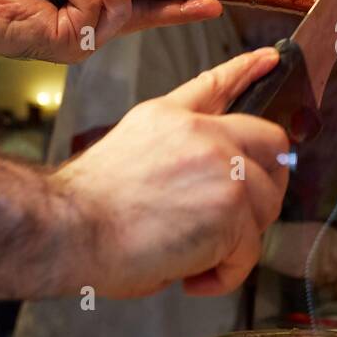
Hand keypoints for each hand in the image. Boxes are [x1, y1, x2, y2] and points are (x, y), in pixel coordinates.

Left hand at [0, 0, 222, 63]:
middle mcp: (93, 30)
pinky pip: (90, 4)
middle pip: (144, 15)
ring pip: (119, 5)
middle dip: (175, 7)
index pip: (140, 9)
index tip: (209, 3)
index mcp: (91, 9)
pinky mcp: (71, 44)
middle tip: (206, 1)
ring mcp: (84, 40)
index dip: (175, 7)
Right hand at [53, 48, 290, 298]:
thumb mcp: (129, 156)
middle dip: (267, 185)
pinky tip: (193, 277)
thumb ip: (175, 157)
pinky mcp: (232, 204)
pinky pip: (250, 249)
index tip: (269, 59)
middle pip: (270, 143)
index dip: (246, 71)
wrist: (66, 228)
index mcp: (168, 117)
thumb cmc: (84, 212)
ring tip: (195, 259)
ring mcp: (222, 164)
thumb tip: (206, 192)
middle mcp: (201, 132)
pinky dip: (226, 274)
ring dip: (238, 241)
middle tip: (240, 222)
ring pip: (265, 205)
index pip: (215, 86)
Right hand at [263, 221, 336, 287]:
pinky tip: (320, 284)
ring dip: (336, 282)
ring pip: (335, 274)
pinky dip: (323, 285)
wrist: (271, 241)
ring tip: (333, 285)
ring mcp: (317, 254)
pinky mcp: (308, 267)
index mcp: (329, 232)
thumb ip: (333, 244)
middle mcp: (326, 242)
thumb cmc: (293, 238)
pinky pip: (321, 280)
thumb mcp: (316, 234)